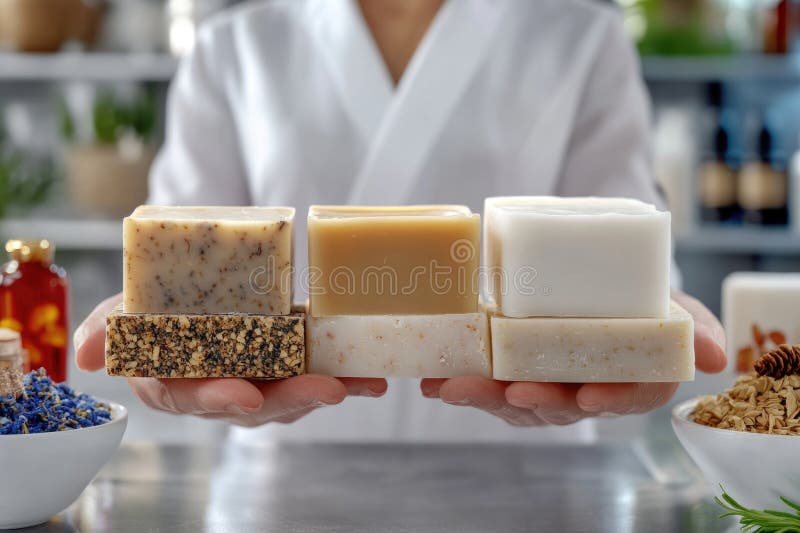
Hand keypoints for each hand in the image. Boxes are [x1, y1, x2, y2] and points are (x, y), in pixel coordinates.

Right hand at [74, 294, 386, 426]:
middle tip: (322, 389)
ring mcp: (258, 382)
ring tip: (360, 382)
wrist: (196, 288)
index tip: (241, 393)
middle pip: (253, 406)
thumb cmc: (158, 303)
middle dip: (289, 400)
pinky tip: (373, 378)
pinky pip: (318, 378)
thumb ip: (110, 327)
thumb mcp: (128, 306)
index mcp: (177, 381)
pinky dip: (347, 378)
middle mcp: (220, 391)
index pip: (191, 398)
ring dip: (328, 391)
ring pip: (293, 398)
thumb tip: (82, 353)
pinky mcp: (289, 367)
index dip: (216, 399)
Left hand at [420, 290, 726, 426]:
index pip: (626, 398)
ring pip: (516, 401)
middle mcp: (584, 387)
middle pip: (562, 404)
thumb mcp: (666, 300)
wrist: (590, 276)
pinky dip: (458, 385)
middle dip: (534, 400)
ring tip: (453, 386)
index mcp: (627, 375)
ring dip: (483, 397)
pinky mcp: (510, 372)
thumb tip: (714, 356)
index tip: (589, 393)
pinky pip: (485, 387)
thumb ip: (688, 325)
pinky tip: (433, 380)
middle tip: (512, 390)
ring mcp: (544, 382)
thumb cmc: (632, 295)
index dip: (610, 400)